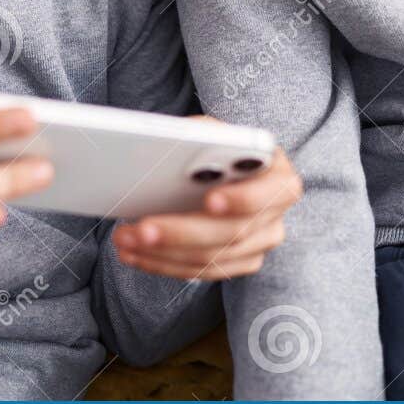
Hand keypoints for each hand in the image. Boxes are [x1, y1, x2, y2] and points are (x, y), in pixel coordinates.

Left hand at [111, 131, 301, 280]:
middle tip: (141, 229)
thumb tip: (173, 145)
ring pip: (210, 259)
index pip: (267, 194)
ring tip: (125, 239)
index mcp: (279, 178)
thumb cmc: (220, 147)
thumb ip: (203, 136)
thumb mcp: (214, 132)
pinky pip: (199, 272)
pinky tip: (134, 253)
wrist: (228, 172)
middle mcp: (275, 216)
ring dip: (161, 253)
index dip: (240, 200)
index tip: (209, 199)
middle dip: (181, 233)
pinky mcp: (238, 264)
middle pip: (231, 234)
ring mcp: (259, 245)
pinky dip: (162, 263)